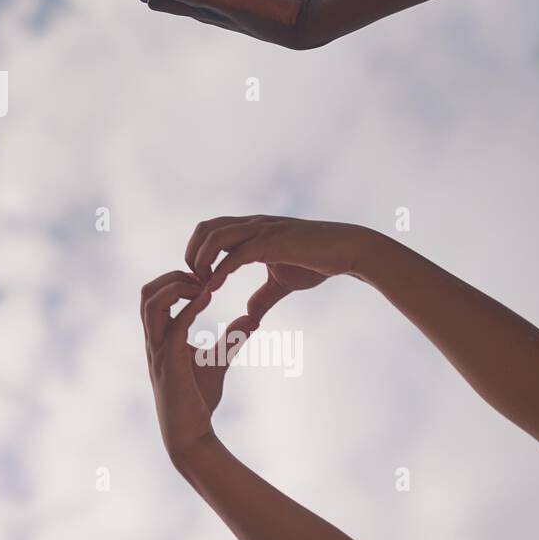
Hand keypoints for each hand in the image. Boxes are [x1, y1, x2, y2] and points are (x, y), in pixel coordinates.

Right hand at [140, 270, 256, 459]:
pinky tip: (207, 297)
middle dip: (172, 277)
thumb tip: (251, 318)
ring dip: (176, 287)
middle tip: (201, 277)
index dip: (175, 281)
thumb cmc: (198, 400)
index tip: (203, 279)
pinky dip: (190, 306)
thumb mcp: (218, 361)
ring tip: (203, 285)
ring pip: (151, 302)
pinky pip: (174, 324)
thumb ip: (231, 338)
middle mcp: (153, 340)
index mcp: (160, 337)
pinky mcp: (168, 360)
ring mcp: (158, 349)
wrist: (191, 433)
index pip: (155, 296)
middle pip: (147, 292)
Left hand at [185, 214, 379, 310]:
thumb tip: (250, 314)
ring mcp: (261, 230)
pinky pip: (236, 254)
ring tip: (198, 286)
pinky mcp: (272, 241)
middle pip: (205, 228)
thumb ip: (263, 296)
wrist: (348, 251)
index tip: (194, 281)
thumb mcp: (282, 283)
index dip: (197, 253)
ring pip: (215, 236)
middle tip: (190, 282)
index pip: (210, 231)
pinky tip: (212, 287)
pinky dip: (220, 270)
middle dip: (191, 253)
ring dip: (201, 260)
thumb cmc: (318, 262)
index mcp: (251, 229)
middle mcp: (252, 224)